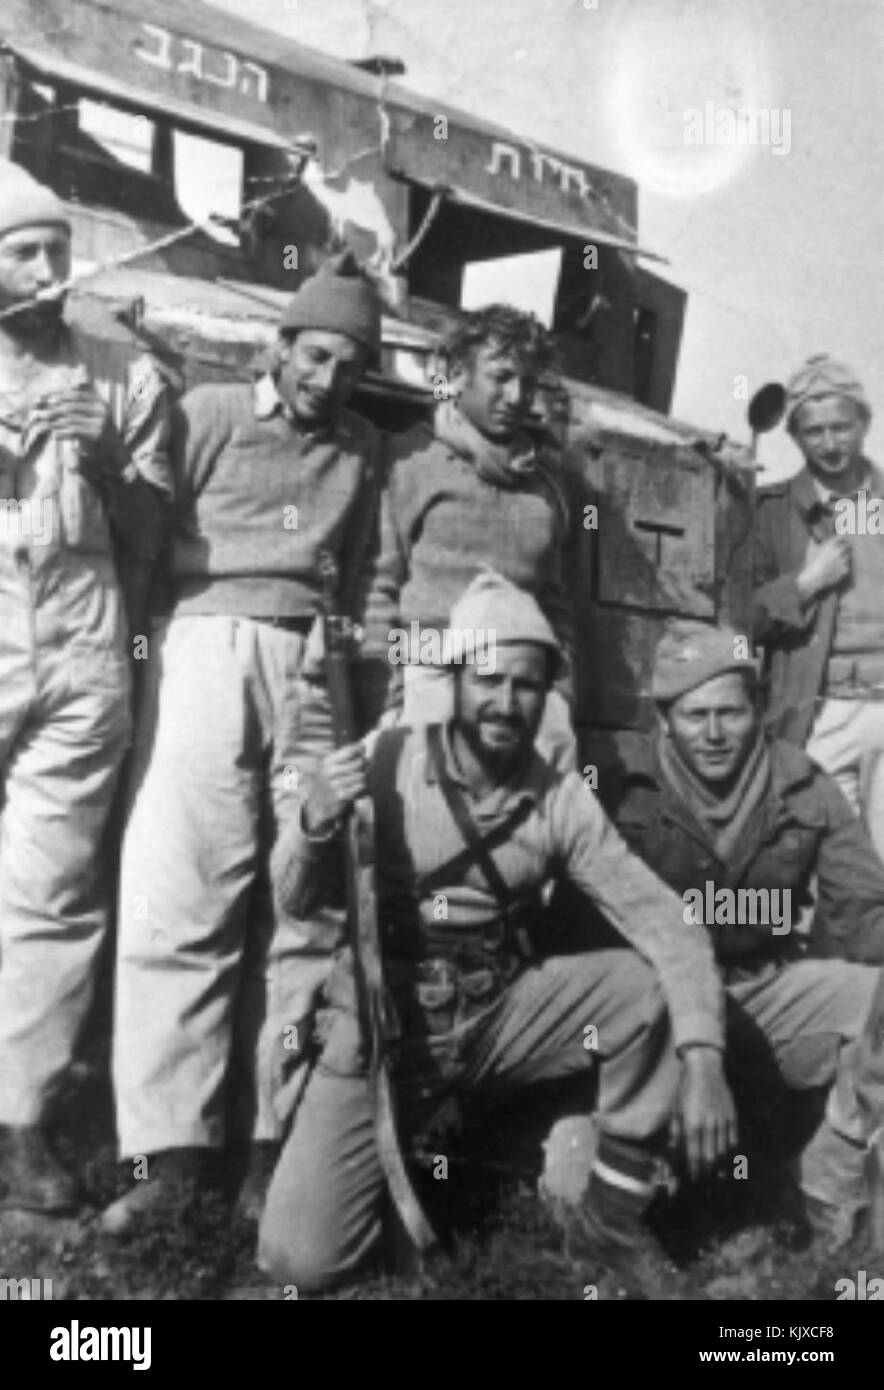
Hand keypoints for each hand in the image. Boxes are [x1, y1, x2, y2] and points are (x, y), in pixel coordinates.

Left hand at [31, 385, 116, 478]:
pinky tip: (55, 435)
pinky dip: (63, 433)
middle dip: (54, 408)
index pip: (75, 393)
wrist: (116, 451)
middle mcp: (101, 408)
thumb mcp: (92, 413)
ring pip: (72, 418)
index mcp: (99, 400)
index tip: (43, 398)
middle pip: (71, 405)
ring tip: (45, 424)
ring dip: (56, 421)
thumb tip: (61, 391)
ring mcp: (101, 421)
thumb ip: (80, 402)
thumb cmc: (99, 431)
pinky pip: (75, 431)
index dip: (58, 394)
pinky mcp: (98, 434)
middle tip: (41, 412)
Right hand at [303, 743, 367, 834]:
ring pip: (361, 776)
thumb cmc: (326, 785)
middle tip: (364, 768)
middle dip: (364, 765)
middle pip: (359, 763)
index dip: (359, 749)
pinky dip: (362, 788)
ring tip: (360, 780)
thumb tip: (363, 746)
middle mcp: (330, 771)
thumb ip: (343, 757)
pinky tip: (358, 789)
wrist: (317, 807)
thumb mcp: (328, 768)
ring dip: (364, 778)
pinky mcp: (341, 795)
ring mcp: (335, 784)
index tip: (363, 749)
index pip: (349, 750)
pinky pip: (360, 787)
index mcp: (327, 762)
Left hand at [669, 1046, 737, 1181]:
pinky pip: (733, 1140)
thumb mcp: (675, 1109)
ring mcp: (722, 1122)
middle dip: (708, 1172)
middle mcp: (708, 1125)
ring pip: (723, 1152)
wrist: (704, 1069)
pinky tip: (727, 1159)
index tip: (694, 1179)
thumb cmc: (685, 1089)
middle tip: (705, 1181)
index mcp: (692, 1124)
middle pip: (711, 1158)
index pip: (695, 1155)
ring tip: (717, 1176)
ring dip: (720, 1166)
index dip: (695, 1170)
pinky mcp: (732, 1117)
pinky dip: (730, 1152)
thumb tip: (674, 1149)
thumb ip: (675, 1131)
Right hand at [796, 535, 850, 600]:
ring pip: (848, 556)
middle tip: (841, 550)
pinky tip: (836, 569)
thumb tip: (813, 538)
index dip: (841, 539)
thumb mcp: (810, 550)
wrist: (813, 578)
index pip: (842, 537)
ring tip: (837, 561)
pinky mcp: (845, 570)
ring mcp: (843, 561)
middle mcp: (839, 551)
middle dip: (845, 548)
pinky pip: (847, 566)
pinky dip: (843, 567)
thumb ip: (813, 542)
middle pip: (848, 546)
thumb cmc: (810, 563)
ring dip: (844, 558)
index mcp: (831, 544)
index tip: (840, 540)